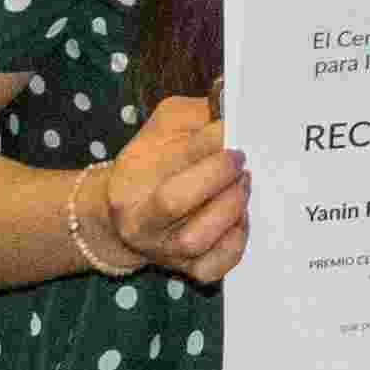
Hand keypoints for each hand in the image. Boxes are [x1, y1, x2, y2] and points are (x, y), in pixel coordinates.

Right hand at [84, 89, 251, 282]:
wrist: (128, 215)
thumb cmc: (152, 163)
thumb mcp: (164, 128)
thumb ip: (196, 113)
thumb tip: (230, 98)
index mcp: (128, 181)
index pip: (172, 157)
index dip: (211, 138)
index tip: (233, 126)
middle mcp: (141, 221)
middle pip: (175, 201)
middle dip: (217, 174)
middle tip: (239, 158)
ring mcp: (165, 250)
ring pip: (198, 237)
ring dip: (230, 206)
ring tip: (242, 184)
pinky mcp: (189, 271)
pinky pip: (217, 265)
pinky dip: (236, 241)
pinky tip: (239, 218)